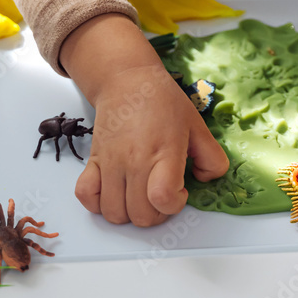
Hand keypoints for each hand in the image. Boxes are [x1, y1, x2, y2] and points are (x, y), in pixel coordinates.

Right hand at [60, 14, 228, 226]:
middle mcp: (134, 161)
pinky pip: (86, 196)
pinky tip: (115, 193)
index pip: (162, 198)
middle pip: (140, 215)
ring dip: (130, 214)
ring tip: (141, 195)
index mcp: (163, 152)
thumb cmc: (163, 102)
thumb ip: (212, 157)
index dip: (175, 205)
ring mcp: (110, 162)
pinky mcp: (93, 161)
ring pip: (114, 213)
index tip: (180, 192)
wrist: (127, 81)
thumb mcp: (198, 126)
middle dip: (157, 214)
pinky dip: (98, 204)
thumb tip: (207, 179)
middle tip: (163, 195)